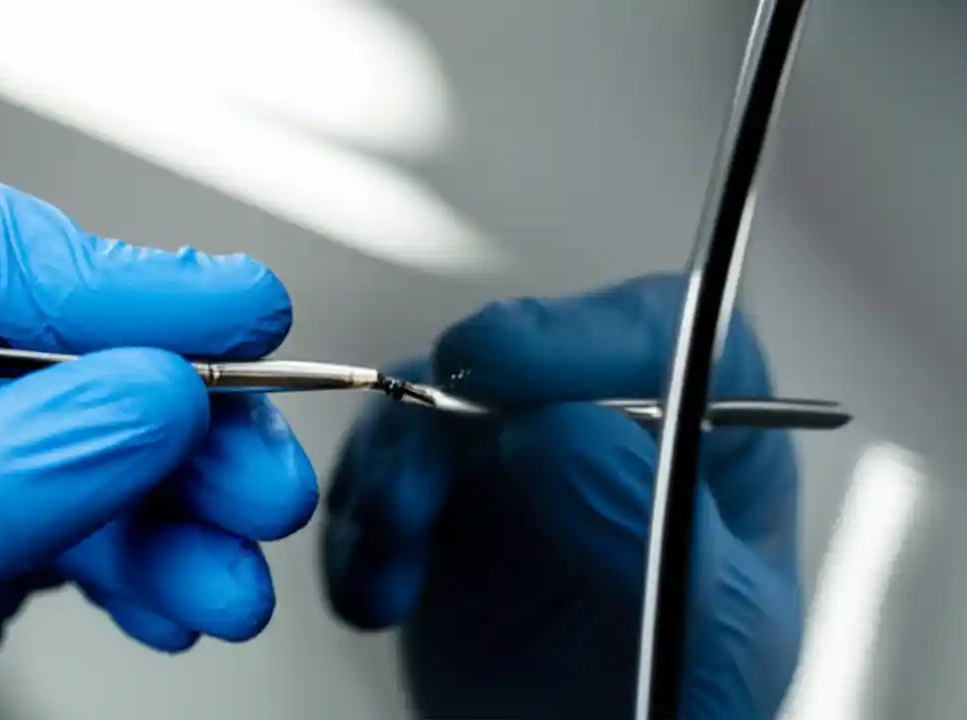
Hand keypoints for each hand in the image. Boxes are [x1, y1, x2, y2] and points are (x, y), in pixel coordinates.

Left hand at [0, 183, 317, 718]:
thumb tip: (154, 393)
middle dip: (179, 424)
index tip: (231, 315)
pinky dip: (152, 575)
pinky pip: (89, 543)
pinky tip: (181, 603)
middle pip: (63, 362)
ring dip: (187, 519)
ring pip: (95, 462)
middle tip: (258, 476)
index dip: (116, 282)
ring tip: (233, 579)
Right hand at [322, 275, 801, 718]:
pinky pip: (376, 471)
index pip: (659, 334)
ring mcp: (518, 462)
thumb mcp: (708, 634)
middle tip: (410, 492)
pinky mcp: (443, 501)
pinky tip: (376, 591)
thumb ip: (651, 529)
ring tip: (388, 554)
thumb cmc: (678, 704)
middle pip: (518, 357)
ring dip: (388, 472)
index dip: (575, 332)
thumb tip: (563, 424)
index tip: (497, 364)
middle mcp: (610, 430)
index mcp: (714, 441)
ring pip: (427, 404)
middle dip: (447, 417)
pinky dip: (356, 526)